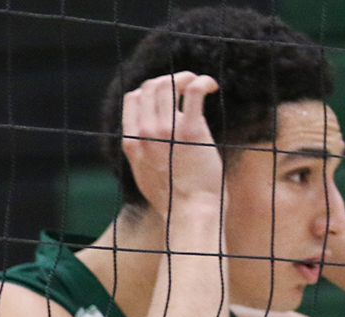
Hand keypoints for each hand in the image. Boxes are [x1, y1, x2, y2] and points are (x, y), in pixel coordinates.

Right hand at [123, 71, 223, 215]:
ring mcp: (166, 131)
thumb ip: (142, 152)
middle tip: (188, 90)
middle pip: (150, 86)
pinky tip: (212, 87)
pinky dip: (204, 81)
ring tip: (201, 86)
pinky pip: (194, 90)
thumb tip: (150, 137)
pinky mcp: (191, 131)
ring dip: (187, 77)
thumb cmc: (172, 198)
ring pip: (168, 83)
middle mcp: (144, 134)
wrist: (189, 211)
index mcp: (131, 143)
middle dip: (171, 80)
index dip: (151, 90)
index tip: (170, 98)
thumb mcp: (144, 174)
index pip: (132, 98)